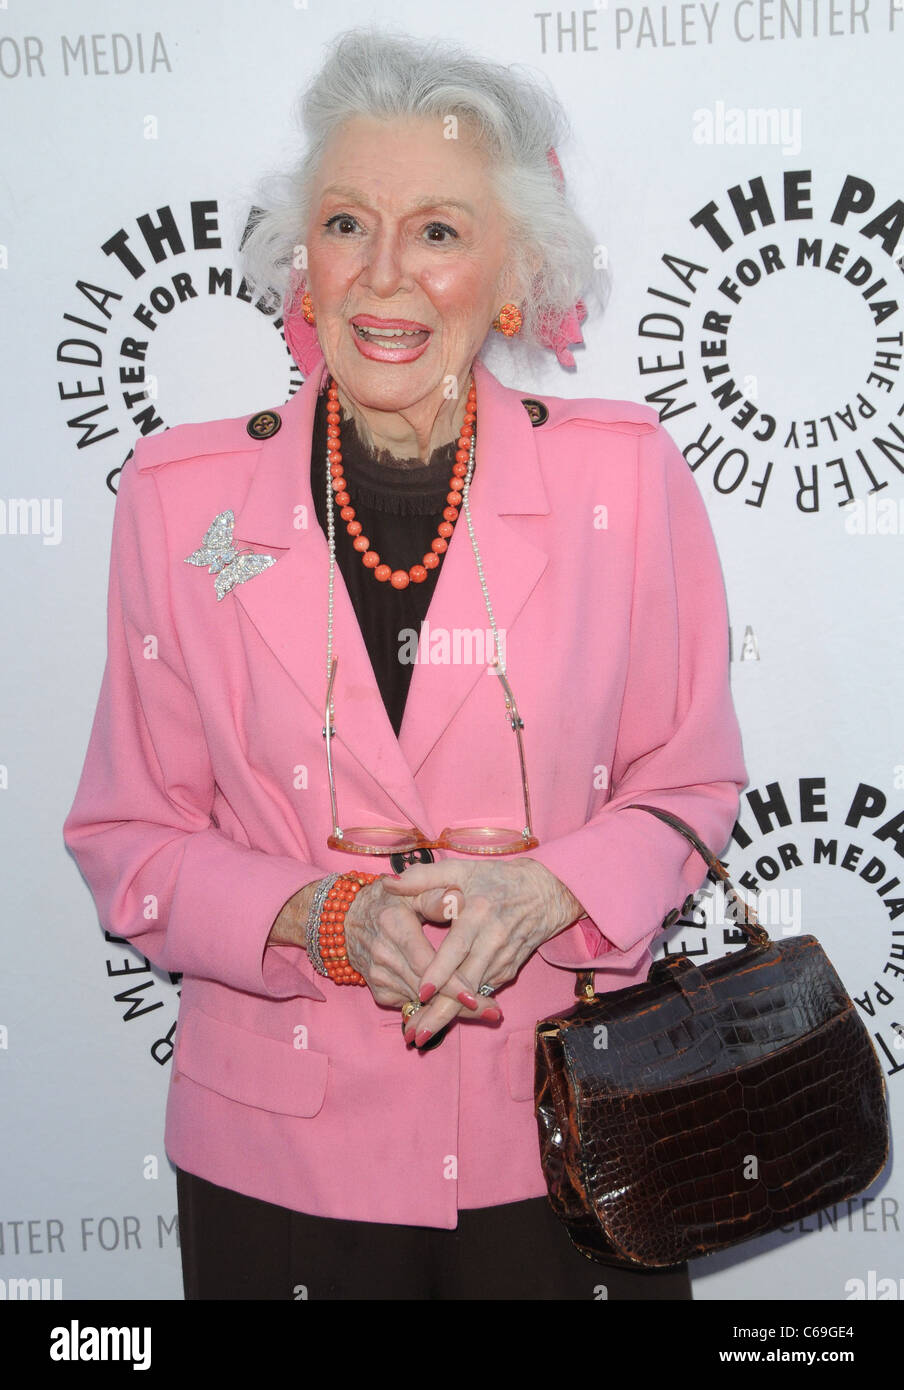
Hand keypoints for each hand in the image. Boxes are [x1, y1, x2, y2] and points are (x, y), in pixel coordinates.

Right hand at [339, 876, 501, 1032]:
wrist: (346, 921)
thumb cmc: (388, 901)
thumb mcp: (410, 891)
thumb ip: (434, 895)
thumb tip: (458, 897)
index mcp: (394, 925)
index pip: (425, 962)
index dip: (449, 981)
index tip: (474, 994)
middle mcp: (384, 954)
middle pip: (425, 988)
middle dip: (458, 1003)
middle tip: (492, 1011)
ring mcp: (379, 976)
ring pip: (420, 1001)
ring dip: (450, 1009)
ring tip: (484, 1011)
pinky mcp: (380, 991)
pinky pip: (411, 1004)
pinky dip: (433, 1008)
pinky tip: (456, 1007)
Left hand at [382, 857, 585, 1043]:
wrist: (545, 894)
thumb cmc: (497, 879)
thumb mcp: (462, 869)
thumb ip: (423, 877)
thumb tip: (389, 883)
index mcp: (479, 913)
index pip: (458, 948)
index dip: (440, 971)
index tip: (420, 991)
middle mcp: (493, 940)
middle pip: (466, 983)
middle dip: (440, 1011)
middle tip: (415, 1035)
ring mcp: (503, 959)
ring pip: (474, 995)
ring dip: (448, 1016)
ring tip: (421, 1036)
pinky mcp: (508, 971)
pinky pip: (482, 993)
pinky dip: (463, 1010)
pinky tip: (442, 1021)